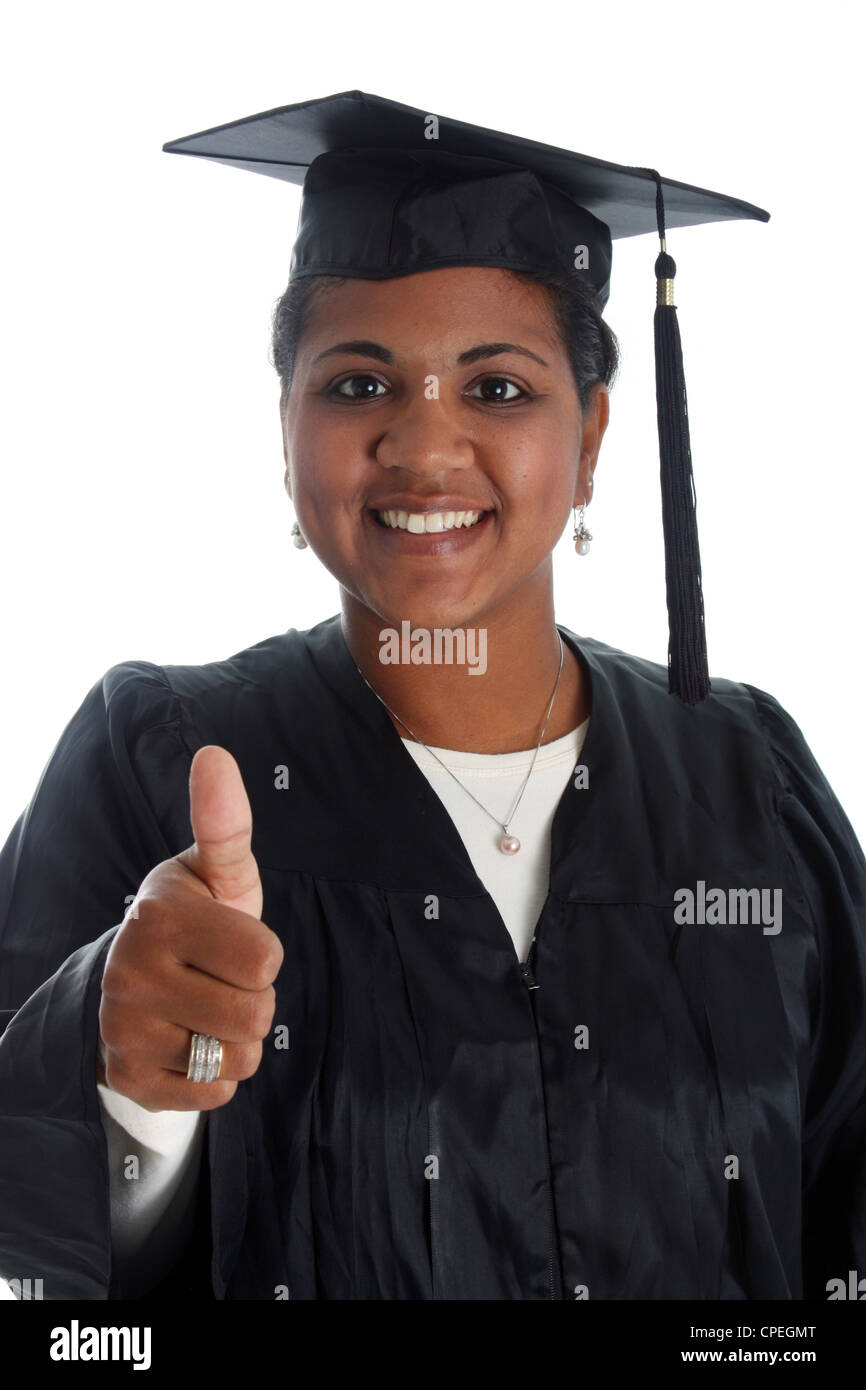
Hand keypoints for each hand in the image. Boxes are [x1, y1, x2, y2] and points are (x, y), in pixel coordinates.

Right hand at [99, 745, 282, 1110]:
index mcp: (159, 915)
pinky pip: (216, 1096)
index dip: (263, 954)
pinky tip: (189, 1044)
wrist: (135, 984)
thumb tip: (214, 754)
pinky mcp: (128, 1077)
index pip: (265, 960)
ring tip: (207, 1011)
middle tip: (221, 980)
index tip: (232, 942)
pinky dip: (216, 1076)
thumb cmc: (197, 921)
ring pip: (238, 1058)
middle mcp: (131, 971)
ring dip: (238, 1040)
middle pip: (257, 1013)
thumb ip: (225, 823)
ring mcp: (124, 1028)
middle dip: (255, 1000)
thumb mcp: (215, 874)